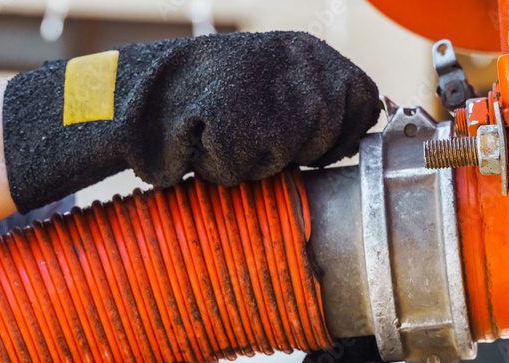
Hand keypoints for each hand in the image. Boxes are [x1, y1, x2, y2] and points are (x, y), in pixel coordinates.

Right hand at [3, 31, 379, 212]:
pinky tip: (209, 143)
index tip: (318, 147)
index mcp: (311, 52)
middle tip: (258, 138)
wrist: (144, 95)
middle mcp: (297, 63)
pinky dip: (231, 166)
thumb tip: (365, 128)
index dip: (345, 135)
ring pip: (294, 153)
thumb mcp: (279, 86)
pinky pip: (255, 166)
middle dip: (302, 152)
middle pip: (331, 133)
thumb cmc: (214, 101)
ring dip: (264, 160)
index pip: (364, 102)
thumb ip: (321, 104)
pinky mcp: (240, 117)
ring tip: (232, 136)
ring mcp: (270, 88)